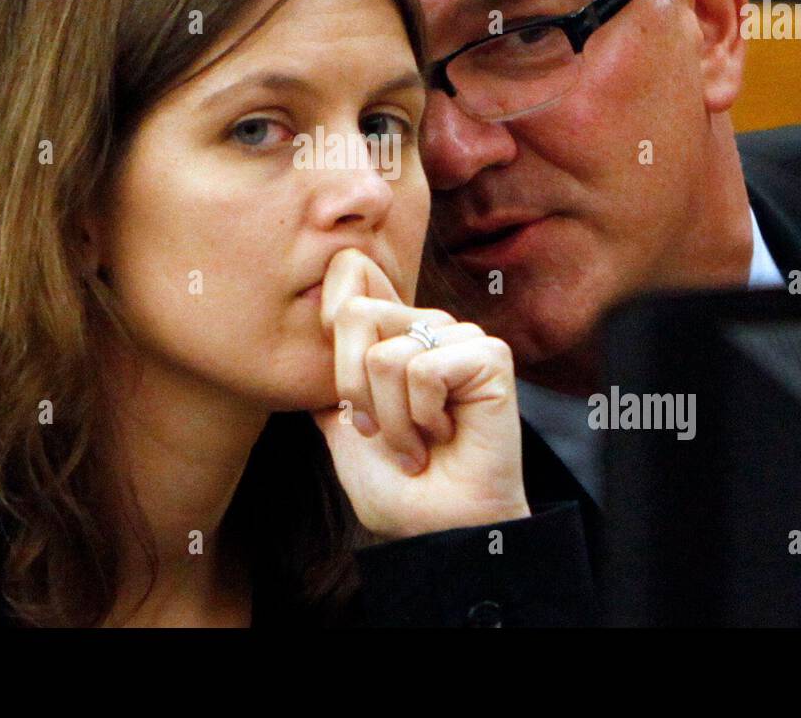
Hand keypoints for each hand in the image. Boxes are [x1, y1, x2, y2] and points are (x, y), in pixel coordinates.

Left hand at [311, 248, 530, 540]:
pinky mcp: (489, 356)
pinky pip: (423, 370)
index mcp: (390, 332)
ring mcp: (459, 337)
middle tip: (380, 431)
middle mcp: (425, 325)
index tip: (341, 385)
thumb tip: (311, 320)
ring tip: (416, 442)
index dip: (329, 317)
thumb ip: (326, 371)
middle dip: (353, 390)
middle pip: (353, 314)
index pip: (351, 270)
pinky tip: (445, 436)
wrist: (438, 529)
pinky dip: (422, 417)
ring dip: (391, 419)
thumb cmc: (395, 485)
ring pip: (386, 354)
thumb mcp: (339, 423)